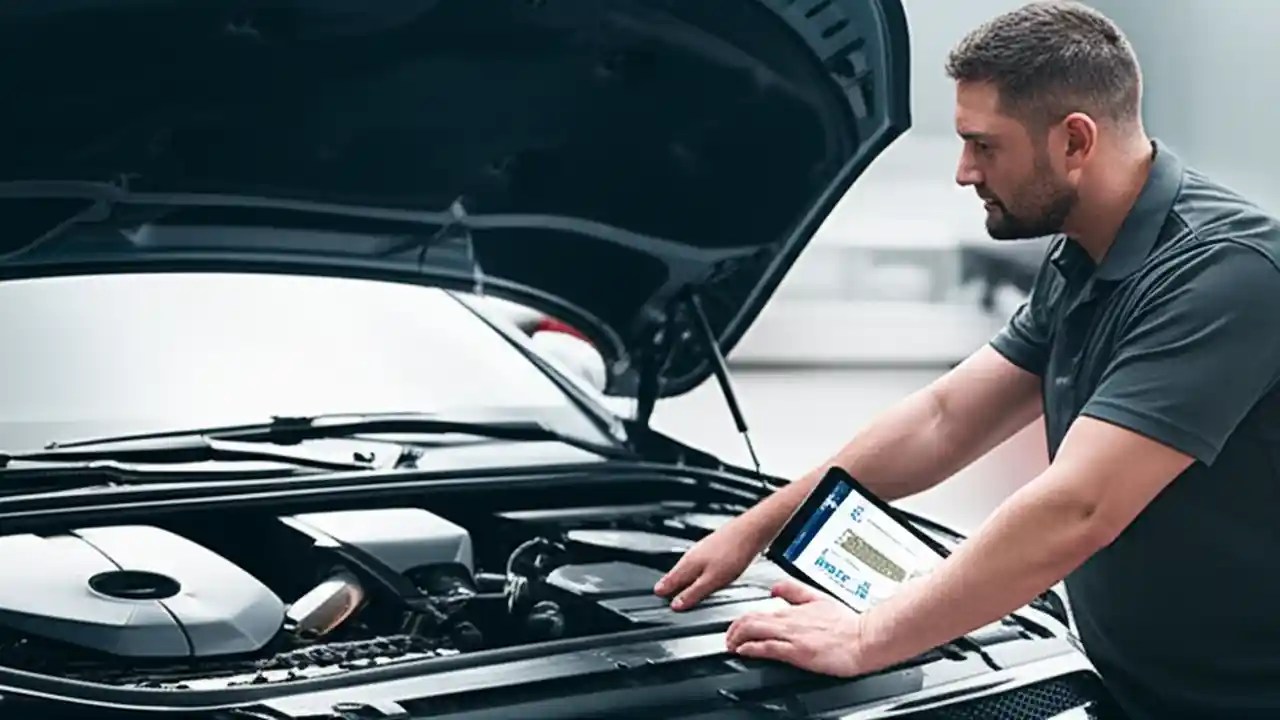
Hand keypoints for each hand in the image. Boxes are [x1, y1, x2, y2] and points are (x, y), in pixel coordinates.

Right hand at [654, 518, 766, 609]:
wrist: (751, 531)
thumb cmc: (734, 553)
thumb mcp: (713, 580)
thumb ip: (694, 593)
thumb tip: (676, 604)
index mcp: (690, 564)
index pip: (671, 579)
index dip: (664, 588)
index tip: (656, 594)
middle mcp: (693, 554)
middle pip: (677, 571)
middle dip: (669, 581)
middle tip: (661, 588)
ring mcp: (703, 548)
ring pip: (686, 564)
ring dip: (680, 574)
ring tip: (675, 580)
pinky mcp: (714, 545)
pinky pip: (697, 559)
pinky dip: (693, 567)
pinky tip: (699, 568)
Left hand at [725, 579, 882, 676]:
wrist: (863, 639)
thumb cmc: (847, 623)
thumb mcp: (818, 597)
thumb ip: (795, 590)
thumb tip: (775, 587)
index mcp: (793, 609)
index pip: (757, 610)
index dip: (741, 619)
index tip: (735, 627)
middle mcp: (789, 621)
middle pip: (750, 620)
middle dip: (733, 629)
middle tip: (728, 638)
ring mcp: (792, 636)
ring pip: (755, 631)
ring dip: (737, 638)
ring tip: (731, 645)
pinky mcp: (798, 652)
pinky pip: (768, 648)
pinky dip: (751, 648)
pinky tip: (744, 651)